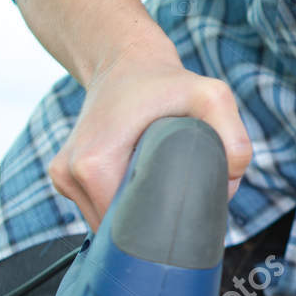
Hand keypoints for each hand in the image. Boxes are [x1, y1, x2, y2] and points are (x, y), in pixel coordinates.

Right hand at [49, 45, 252, 229]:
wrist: (124, 63)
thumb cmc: (165, 82)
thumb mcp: (211, 97)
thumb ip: (232, 138)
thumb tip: (230, 180)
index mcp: (93, 164)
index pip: (125, 230)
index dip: (160, 231)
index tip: (185, 218)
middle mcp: (70, 174)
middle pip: (114, 232)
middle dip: (150, 227)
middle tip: (181, 203)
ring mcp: (63, 178)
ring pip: (105, 224)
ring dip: (134, 217)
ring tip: (161, 189)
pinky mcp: (66, 178)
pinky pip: (98, 209)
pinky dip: (121, 204)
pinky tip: (142, 183)